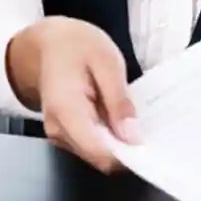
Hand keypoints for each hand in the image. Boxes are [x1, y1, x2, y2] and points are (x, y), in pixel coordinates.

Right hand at [30, 17, 138, 172]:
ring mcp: (58, 134)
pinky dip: (109, 136)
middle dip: (125, 148)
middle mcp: (57, 129)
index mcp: (66, 110)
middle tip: (148, 127)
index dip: (127, 155)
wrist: (49, 43)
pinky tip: (118, 117)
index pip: (98, 152)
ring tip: (132, 117)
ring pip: (97, 154)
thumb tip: (132, 138)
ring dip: (118, 142)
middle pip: (98, 157)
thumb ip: (118, 101)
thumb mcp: (107, 63)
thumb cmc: (77, 46)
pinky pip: (92, 145)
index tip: (151, 145)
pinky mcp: (65, 134)